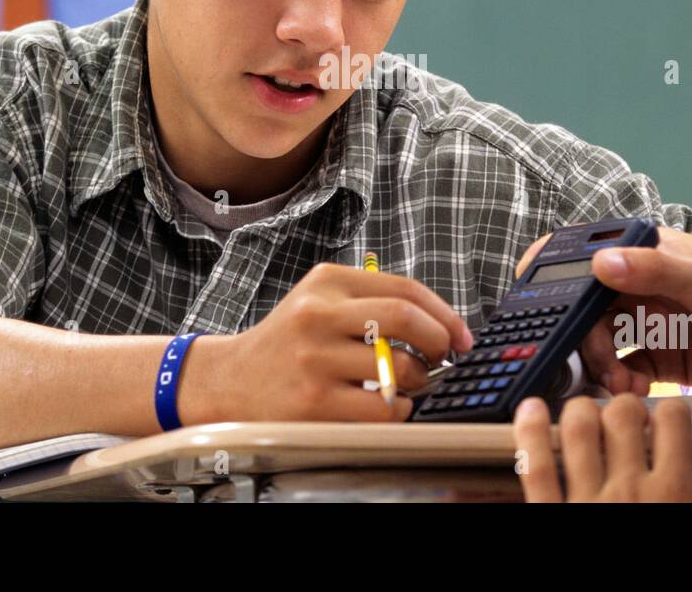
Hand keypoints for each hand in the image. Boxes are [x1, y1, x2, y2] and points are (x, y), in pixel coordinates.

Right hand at [192, 262, 472, 422]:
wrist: (230, 381)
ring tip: (408, 384)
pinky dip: (398, 409)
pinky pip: (382, 407)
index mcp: (328, 282)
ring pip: (399, 367)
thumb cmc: (288, 343)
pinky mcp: (314, 401)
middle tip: (444, 358)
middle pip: (406, 319)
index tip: (461, 336)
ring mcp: (315, 358)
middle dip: (439, 342)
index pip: (405, 289)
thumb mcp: (320, 302)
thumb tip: (441, 324)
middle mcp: (319, 314)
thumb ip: (371, 302)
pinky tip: (387, 404)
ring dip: (418, 381)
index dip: (445, 314)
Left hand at [513, 395, 691, 501]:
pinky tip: (529, 412)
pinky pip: (535, 467)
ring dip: (579, 409)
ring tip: (584, 412)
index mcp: (675, 494)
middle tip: (625, 415)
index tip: (668, 416)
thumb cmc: (674, 582)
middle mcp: (629, 490)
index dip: (671, 408)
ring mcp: (586, 503)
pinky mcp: (551, 518)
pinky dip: (528, 433)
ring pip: (576, 428)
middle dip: (624, 404)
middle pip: (622, 414)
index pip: (673, 420)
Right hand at [516, 226, 691, 394]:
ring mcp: (652, 318)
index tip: (528, 289)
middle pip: (588, 305)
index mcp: (649, 251)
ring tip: (620, 381)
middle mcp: (644, 282)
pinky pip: (623, 366)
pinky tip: (630, 388)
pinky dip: (619, 380)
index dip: (553, 268)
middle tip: (598, 360)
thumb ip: (655, 271)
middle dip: (584, 335)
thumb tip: (603, 263)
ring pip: (602, 338)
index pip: (587, 251)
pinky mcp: (664, 353)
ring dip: (602, 362)